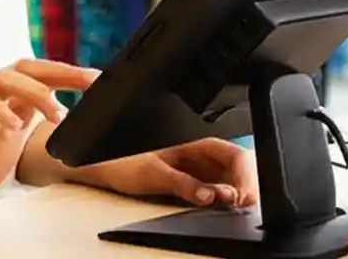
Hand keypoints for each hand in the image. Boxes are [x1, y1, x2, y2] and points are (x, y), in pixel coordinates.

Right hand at [0, 59, 98, 219]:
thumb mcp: (24, 133)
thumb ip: (40, 115)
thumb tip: (75, 109)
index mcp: (11, 93)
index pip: (42, 72)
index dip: (69, 72)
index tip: (98, 80)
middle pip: (25, 66)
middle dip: (60, 71)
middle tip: (89, 83)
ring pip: (3, 77)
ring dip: (34, 91)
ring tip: (57, 114)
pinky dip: (1, 112)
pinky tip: (16, 125)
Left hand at [76, 138, 259, 208]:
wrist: (101, 168)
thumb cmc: (121, 159)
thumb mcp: (153, 172)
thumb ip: (182, 183)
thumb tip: (209, 195)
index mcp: (196, 139)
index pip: (236, 154)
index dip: (245, 176)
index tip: (242, 196)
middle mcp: (201, 153)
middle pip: (239, 170)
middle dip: (244, 188)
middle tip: (235, 206)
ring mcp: (199, 169)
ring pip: (231, 182)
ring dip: (233, 197)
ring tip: (223, 207)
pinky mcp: (194, 183)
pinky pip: (217, 193)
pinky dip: (221, 202)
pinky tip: (215, 207)